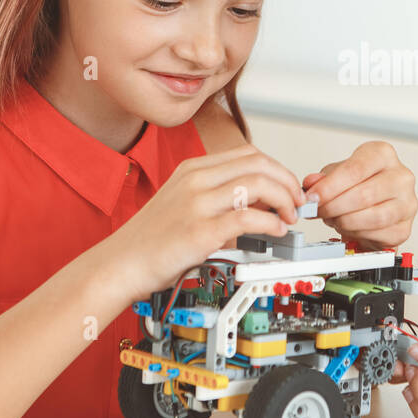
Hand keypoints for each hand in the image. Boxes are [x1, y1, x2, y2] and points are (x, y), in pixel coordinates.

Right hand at [104, 144, 304, 297]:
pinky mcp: (200, 231)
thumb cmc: (151, 239)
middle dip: (287, 180)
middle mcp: (196, 180)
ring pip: (258, 184)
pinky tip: (276, 230)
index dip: (277, 168)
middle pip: (258, 163)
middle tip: (297, 200)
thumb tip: (258, 198)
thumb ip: (215, 194)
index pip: (248, 154)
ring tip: (289, 216)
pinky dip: (272, 222)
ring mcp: (197, 204)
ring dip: (284, 199)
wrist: (120, 264)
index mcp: (192, 169)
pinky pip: (249, 217)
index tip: (288, 186)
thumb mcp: (182, 201)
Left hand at [301, 140, 417, 248]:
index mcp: (383, 155)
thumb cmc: (359, 185)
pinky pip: (377, 235)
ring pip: (373, 217)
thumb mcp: (336, 174)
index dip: (330, 187)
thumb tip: (312, 184)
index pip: (356, 169)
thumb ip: (323, 178)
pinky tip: (348, 228)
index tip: (313, 197)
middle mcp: (401, 177)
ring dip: (345, 222)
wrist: (375, 205)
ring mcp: (407, 203)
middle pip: (364, 195)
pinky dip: (357, 234)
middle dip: (334, 206)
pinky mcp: (404, 228)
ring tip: (333, 219)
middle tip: (319, 211)